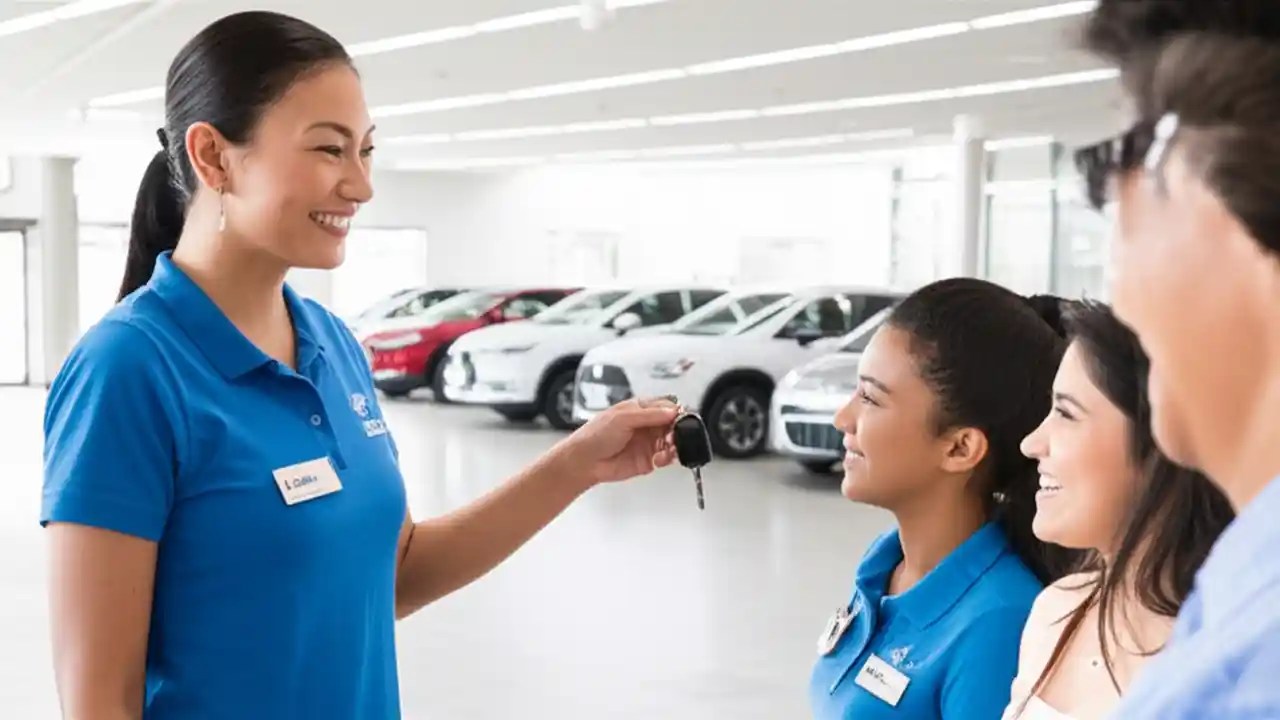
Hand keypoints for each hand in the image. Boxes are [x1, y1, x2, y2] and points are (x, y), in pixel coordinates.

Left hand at [547, 397, 679, 487]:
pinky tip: (661, 458)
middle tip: (676, 435)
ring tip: (670, 447)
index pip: (666, 406)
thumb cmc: (596, 435)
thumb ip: (649, 414)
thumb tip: (672, 411)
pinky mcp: (650, 460)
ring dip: (676, 445)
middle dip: (679, 430)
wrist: (584, 461)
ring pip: (673, 442)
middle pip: (674, 424)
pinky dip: (669, 458)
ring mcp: (649, 443)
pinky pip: (667, 458)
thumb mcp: (622, 418)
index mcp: (641, 409)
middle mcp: (647, 425)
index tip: (679, 418)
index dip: (675, 412)